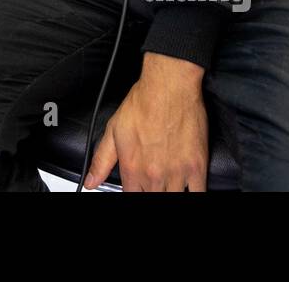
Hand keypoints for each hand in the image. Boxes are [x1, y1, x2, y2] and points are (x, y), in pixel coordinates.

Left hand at [83, 52, 207, 191]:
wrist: (169, 87)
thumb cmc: (143, 103)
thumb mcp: (114, 130)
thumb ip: (101, 160)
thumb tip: (90, 181)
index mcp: (132, 168)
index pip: (130, 197)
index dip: (133, 193)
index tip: (138, 187)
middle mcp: (153, 175)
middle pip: (153, 199)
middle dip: (152, 192)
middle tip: (154, 181)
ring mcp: (176, 173)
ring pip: (173, 198)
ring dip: (169, 192)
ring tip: (168, 183)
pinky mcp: (196, 167)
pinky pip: (198, 194)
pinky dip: (193, 193)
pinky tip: (187, 188)